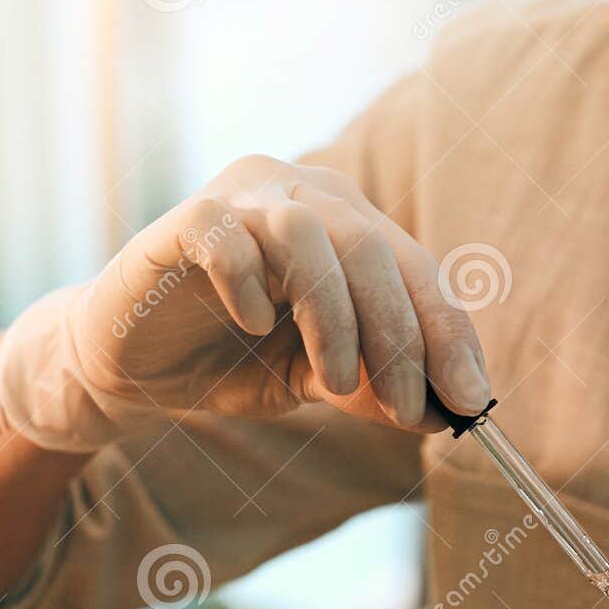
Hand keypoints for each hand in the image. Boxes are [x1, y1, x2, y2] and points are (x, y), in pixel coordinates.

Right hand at [0, 155, 490, 451]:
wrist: (136, 370)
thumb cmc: (236, 362)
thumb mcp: (323, 382)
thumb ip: (381, 388)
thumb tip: (453, 413)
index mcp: (349, 226)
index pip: (419, 272)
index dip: (451, 337)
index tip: (472, 402)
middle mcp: (302, 194)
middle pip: (373, 250)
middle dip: (401, 338)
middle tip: (408, 410)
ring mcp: (240, 199)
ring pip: (309, 235)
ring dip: (336, 317)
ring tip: (337, 383)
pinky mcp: (181, 222)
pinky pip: (226, 234)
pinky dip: (249, 280)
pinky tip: (255, 327)